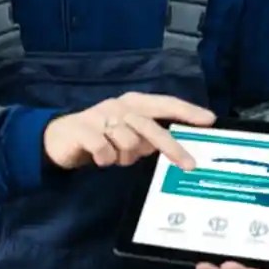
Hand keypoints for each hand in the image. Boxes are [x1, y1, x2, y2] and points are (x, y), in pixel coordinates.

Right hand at [42, 92, 214, 170]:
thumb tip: (177, 149)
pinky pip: (104, 150)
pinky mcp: (82, 130)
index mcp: (133, 103)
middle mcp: (119, 106)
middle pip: (150, 125)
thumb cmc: (101, 135)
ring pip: (127, 142)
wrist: (60, 138)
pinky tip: (99, 158)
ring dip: (124, 157)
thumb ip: (149, 137)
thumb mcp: (128, 134)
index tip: (209, 120)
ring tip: (114, 157)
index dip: (186, 110)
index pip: (164, 103)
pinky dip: (105, 159)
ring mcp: (100, 116)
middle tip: (189, 165)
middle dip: (171, 146)